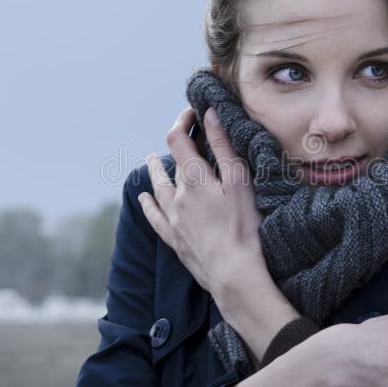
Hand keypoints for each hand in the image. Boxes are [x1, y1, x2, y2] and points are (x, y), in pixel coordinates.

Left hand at [137, 106, 266, 297]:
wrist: (232, 273)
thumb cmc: (243, 227)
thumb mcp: (240, 181)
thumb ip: (224, 146)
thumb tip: (210, 114)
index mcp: (195, 179)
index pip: (179, 139)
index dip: (182, 121)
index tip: (191, 112)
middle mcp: (178, 197)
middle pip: (170, 163)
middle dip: (174, 146)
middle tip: (180, 135)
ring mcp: (173, 219)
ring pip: (158, 189)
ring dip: (155, 172)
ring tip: (151, 160)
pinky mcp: (175, 239)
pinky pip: (155, 218)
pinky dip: (148, 205)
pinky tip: (144, 200)